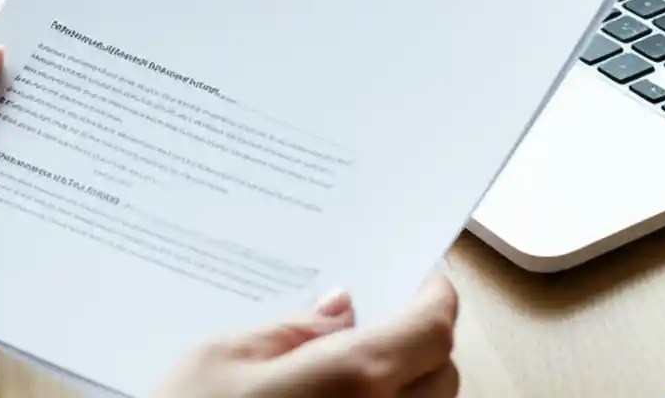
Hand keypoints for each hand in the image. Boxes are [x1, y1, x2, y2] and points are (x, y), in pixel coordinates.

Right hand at [155, 273, 459, 397]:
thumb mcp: (222, 359)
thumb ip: (293, 330)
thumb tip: (340, 310)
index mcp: (350, 380)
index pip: (432, 328)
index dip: (435, 296)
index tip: (423, 280)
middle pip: (442, 375)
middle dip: (423, 340)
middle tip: (383, 319)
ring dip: (408, 385)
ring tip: (357, 365)